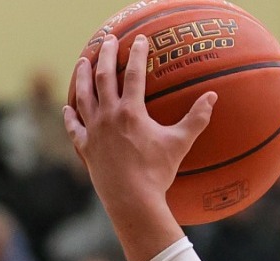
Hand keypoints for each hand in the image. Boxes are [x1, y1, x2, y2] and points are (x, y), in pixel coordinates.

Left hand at [64, 35, 217, 216]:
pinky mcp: (86, 148)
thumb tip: (212, 97)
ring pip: (84, 97)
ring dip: (82, 77)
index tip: (140, 40)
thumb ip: (196, 119)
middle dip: (104, 55)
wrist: (132, 201)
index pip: (134, 74)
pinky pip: (75, 128)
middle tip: (108, 40)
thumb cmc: (157, 173)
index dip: (137, 54)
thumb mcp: (179, 144)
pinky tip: (68, 108)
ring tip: (82, 63)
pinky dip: (71, 116)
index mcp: (131, 112)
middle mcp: (108, 116)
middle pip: (103, 77)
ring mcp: (94, 131)